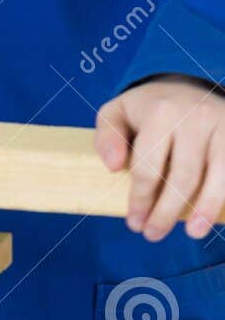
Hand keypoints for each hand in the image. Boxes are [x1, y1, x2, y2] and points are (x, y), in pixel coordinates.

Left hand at [96, 75, 224, 239]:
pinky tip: (214, 218)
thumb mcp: (117, 112)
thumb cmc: (148, 108)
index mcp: (159, 111)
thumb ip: (107, 136)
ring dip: (204, 210)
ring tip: (192, 234)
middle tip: (153, 234)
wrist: (186, 85)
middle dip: (166, 212)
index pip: (148, 166)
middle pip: (182, 177)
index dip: (140, 199)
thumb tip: (112, 167)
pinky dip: (223, 198)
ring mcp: (220, 125)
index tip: (134, 222)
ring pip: (216, 178)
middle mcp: (193, 117)